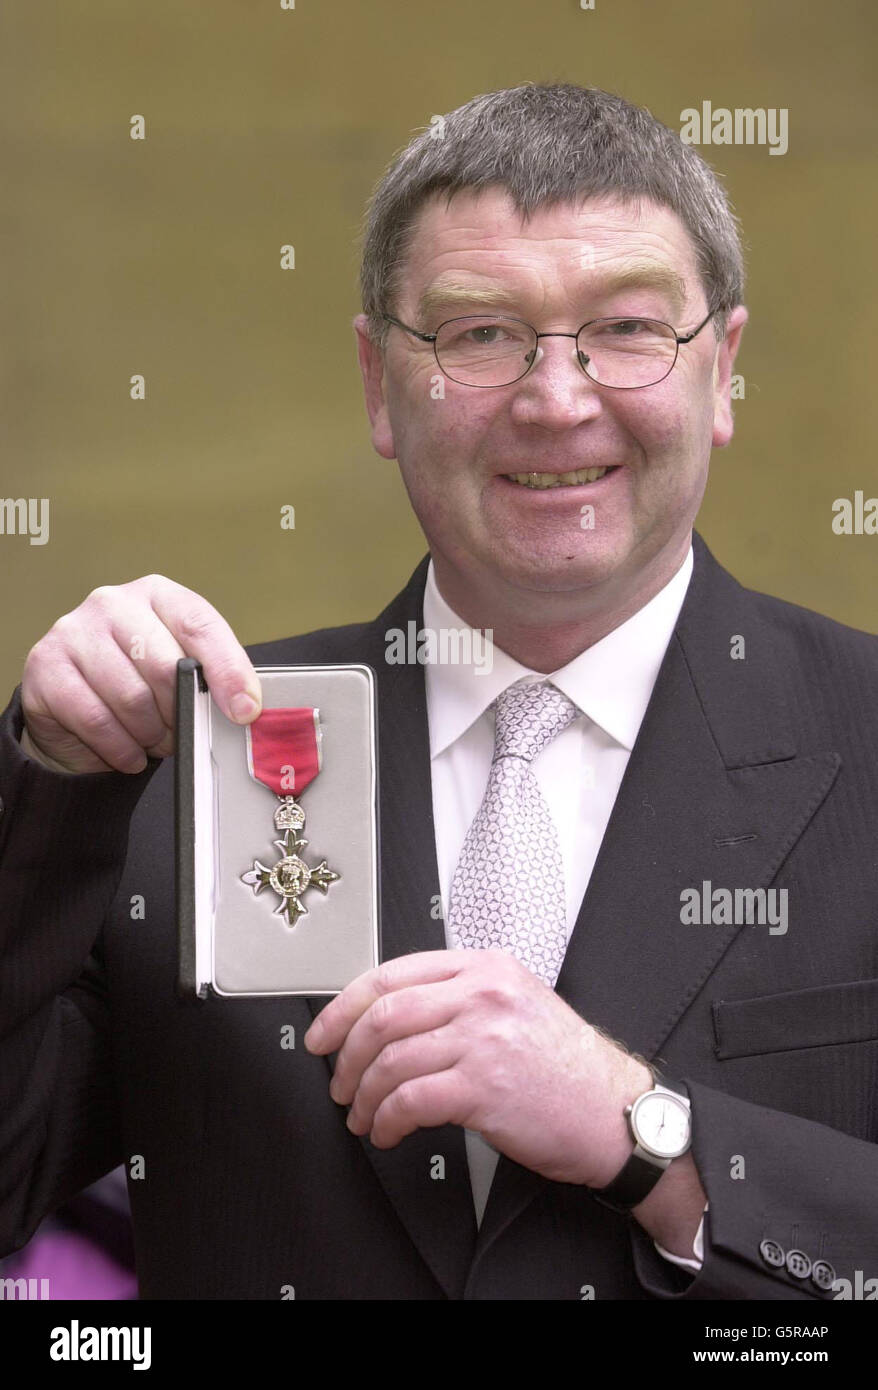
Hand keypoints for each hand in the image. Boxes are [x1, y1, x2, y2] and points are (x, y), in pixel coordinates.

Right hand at [21, 574, 261, 773]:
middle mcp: (112, 603)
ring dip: (150, 734)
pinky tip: (129, 753)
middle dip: (179, 712)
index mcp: (156, 594)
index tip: (244, 710)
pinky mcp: (45, 666)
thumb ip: (212, 678)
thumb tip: (246, 706)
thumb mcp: (180, 673)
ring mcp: (73, 631)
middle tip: (181, 733)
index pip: (199, 624)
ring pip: (131, 697)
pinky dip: (121, 748)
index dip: (227, 670)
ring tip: (153, 741)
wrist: (72, 712)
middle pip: (164, 665)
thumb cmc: (139, 687)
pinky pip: (96, 719)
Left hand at [304, 948, 651, 1187]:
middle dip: (345, 1054)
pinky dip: (386, 1119)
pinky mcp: (484, 1087)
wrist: (617, 1113)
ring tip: (362, 1115)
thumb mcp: (517, 1006)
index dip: (344, 1005)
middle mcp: (482, 995)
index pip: (392, 973)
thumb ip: (461, 998)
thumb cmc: (569, 1069)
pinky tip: (388, 1131)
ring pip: (389, 1059)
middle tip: (338, 1082)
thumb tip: (392, 1019)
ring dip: (363, 1095)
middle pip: (382, 1014)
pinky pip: (409, 1100)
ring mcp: (483, 1038)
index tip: (325, 1032)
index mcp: (485, 968)